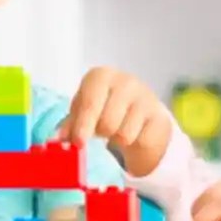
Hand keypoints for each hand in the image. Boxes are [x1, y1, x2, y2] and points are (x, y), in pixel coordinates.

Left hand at [56, 66, 170, 176]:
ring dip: (117, 139)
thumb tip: (61, 139)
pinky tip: (134, 133)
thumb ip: (71, 125)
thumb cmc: (105, 108)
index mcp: (100, 76)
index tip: (79, 142)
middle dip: (101, 133)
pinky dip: (134, 143)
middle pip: (107, 122)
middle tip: (101, 131)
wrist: (140, 113)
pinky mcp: (160, 116)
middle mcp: (125, 81)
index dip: (83, 124)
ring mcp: (145, 97)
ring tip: (117, 129)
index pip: (90, 102)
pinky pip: (141, 140)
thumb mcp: (83, 113)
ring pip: (123, 134)